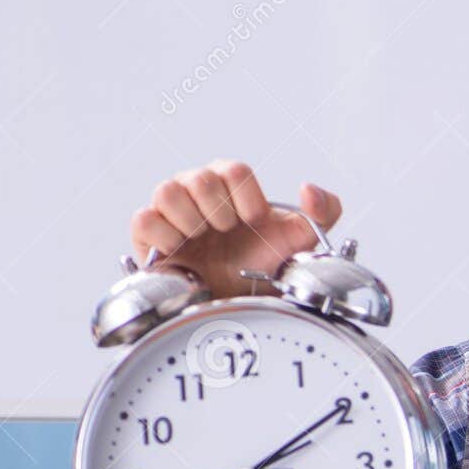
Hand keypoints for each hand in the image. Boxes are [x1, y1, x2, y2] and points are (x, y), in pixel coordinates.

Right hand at [129, 160, 341, 299]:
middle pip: (202, 179)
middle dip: (223, 214)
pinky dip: (165, 236)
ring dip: (193, 222)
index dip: (248, 202)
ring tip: (204, 241)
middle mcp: (197, 188)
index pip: (234, 171)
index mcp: (230, 182)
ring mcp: (170, 209)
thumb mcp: (302, 239)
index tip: (254, 224)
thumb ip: (324, 210)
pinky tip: (182, 250)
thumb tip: (309, 190)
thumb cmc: (262, 262)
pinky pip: (144, 219)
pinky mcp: (147, 234)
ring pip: (168, 191)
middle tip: (228, 234)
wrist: (234, 297)